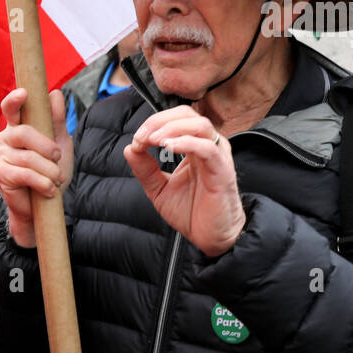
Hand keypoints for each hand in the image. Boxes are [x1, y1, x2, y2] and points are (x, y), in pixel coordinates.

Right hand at [0, 88, 72, 247]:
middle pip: (23, 133)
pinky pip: (24, 174)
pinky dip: (42, 182)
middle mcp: (6, 138)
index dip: (15, 100)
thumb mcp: (60, 143)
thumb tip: (54, 93)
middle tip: (57, 157)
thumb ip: (57, 120)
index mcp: (19, 127)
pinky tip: (48, 189)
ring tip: (56, 179)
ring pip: (28, 157)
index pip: (11, 108)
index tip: (23, 94)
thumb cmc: (51, 171)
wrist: (45, 205)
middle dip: (46, 146)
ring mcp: (0, 156)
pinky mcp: (0, 174)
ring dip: (49, 170)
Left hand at [123, 105, 244, 256]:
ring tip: (154, 141)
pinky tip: (170, 148)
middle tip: (142, 137)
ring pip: (199, 125)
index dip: (153, 124)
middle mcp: (207, 147)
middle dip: (159, 121)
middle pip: (187, 114)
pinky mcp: (223, 171)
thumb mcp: (159, 189)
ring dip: (172, 129)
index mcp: (193, 147)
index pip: (175, 119)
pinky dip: (187, 143)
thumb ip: (145, 169)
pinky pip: (207, 148)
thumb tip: (129, 148)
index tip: (136, 142)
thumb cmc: (192, 212)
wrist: (210, 238)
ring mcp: (217, 157)